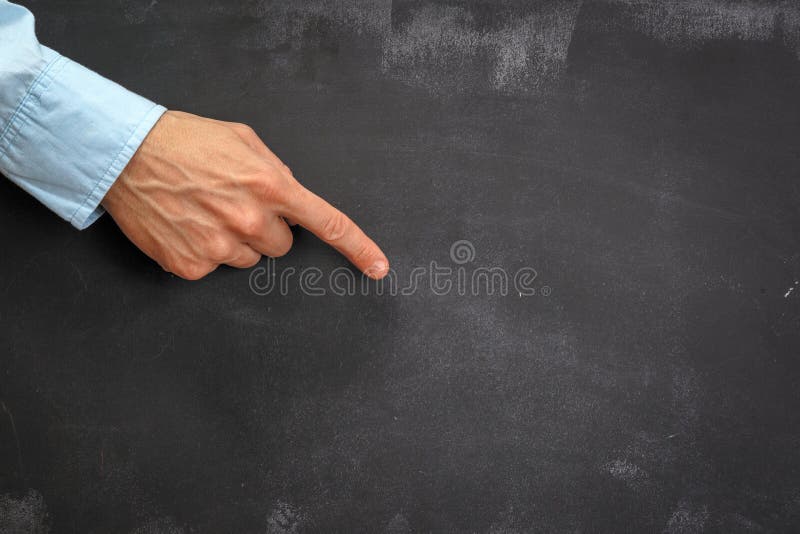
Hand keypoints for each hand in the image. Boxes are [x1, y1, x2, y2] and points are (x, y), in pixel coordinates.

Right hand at [102, 111, 388, 279]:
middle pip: (280, 246)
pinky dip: (203, 251)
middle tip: (233, 205)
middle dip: (265, 229)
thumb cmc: (185, 141)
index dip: (357, 247)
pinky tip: (186, 225)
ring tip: (204, 211)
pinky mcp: (191, 265)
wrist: (125, 153)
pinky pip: (213, 267)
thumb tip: (292, 200)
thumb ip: (277, 172)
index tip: (378, 267)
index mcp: (270, 186)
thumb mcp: (243, 141)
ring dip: (234, 241)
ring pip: (247, 259)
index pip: (326, 223)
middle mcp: (249, 220)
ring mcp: (219, 247)